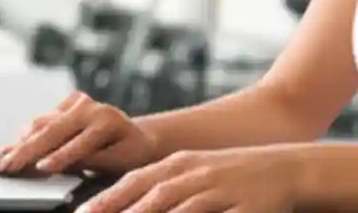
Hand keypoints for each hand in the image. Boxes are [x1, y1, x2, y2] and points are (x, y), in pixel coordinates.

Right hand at [0, 92, 158, 175]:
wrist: (138, 135)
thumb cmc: (132, 153)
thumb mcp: (120, 161)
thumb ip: (92, 160)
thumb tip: (62, 164)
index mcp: (107, 120)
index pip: (79, 142)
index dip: (59, 156)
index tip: (41, 168)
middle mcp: (88, 107)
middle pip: (52, 130)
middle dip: (27, 151)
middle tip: (7, 167)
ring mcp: (75, 103)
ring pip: (40, 124)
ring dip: (19, 145)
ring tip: (0, 162)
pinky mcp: (64, 104)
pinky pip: (40, 122)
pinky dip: (23, 138)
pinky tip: (7, 151)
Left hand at [77, 147, 300, 211]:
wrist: (287, 167)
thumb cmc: (231, 173)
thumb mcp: (193, 171)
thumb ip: (161, 184)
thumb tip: (124, 202)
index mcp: (178, 164)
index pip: (136, 181)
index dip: (109, 197)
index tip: (84, 212)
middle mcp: (196, 174)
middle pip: (154, 196)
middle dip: (123, 212)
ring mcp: (221, 190)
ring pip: (183, 208)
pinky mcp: (248, 207)